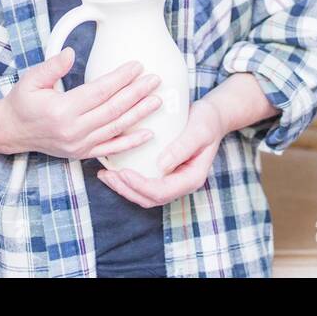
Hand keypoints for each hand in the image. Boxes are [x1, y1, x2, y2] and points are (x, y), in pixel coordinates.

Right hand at [0, 47, 162, 160]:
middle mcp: (73, 130)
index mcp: (62, 109)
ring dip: (139, 114)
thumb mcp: (31, 79)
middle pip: (113, 109)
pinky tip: (148, 133)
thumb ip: (52, 66)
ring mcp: (78, 144)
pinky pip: (110, 149)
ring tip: (157, 100)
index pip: (100, 91)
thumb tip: (70, 53)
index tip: (137, 66)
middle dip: (137, 93)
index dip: (121, 78)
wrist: (11, 132)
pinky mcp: (81, 153)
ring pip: (116, 128)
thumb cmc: (22, 102)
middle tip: (155, 80)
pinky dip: (131, 142)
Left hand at [97, 96, 226, 207]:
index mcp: (192, 179)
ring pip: (144, 195)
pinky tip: (112, 169)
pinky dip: (126, 180)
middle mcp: (180, 184)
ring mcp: (172, 180)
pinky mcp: (163, 172)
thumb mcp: (199, 130)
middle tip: (107, 175)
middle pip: (150, 198)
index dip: (141, 186)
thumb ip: (183, 147)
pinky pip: (143, 183)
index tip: (123, 172)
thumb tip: (161, 166)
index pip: (162, 192)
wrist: (211, 117)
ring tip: (105, 175)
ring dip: (123, 188)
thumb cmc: (206, 121)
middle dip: (126, 189)